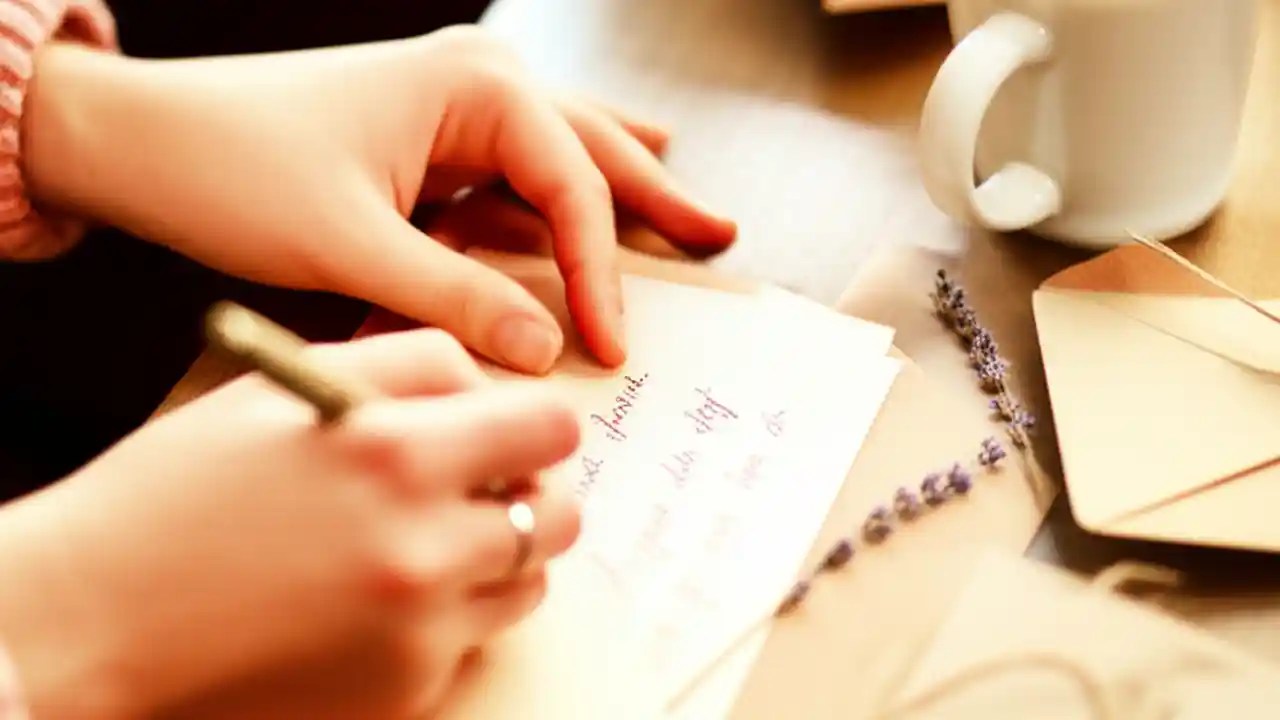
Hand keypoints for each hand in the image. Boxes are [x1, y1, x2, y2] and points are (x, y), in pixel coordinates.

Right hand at [0, 329, 581, 719]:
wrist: (95, 615)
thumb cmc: (176, 491)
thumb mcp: (283, 387)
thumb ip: (407, 366)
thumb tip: (487, 383)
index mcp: (396, 451)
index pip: (549, 424)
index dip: (536, 420)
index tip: (513, 428)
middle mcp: (424, 544)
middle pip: (558, 513)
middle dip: (529, 491)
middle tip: (480, 486)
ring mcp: (420, 627)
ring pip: (529, 580)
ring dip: (498, 555)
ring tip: (428, 540)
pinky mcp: (406, 687)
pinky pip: (473, 637)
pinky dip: (448, 613)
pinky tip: (381, 596)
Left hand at [25, 28, 737, 373]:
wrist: (141, 137)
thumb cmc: (233, 168)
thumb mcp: (352, 245)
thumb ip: (458, 297)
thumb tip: (544, 349)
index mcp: (472, 86)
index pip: (570, 187)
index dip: (599, 273)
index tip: (615, 344)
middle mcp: (475, 81)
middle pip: (591, 149)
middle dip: (655, 197)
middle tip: (718, 237)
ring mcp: (452, 104)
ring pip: (562, 152)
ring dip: (619, 188)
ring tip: (684, 213)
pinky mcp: (427, 137)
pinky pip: (515, 170)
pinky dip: (556, 197)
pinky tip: (589, 199)